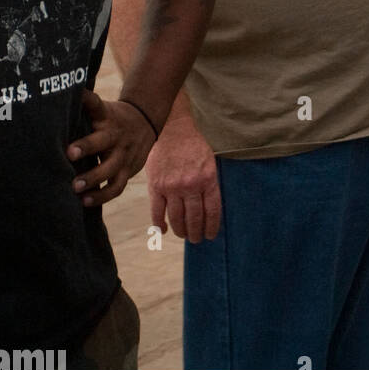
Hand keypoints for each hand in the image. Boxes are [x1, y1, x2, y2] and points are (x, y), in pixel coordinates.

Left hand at [67, 90, 155, 206]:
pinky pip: (116, 187)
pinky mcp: (128, 171)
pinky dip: (102, 196)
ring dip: (94, 179)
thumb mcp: (102, 108)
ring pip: (111, 169)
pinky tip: (85, 201)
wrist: (145, 123)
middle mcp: (116, 134)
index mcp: (106, 117)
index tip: (74, 104)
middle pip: (103, 140)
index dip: (86, 103)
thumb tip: (57, 95)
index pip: (96, 106)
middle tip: (68, 154)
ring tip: (75, 189)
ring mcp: (124, 154)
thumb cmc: (112, 117)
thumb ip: (84, 105)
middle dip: (87, 147)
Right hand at [146, 117, 220, 243]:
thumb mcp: (210, 162)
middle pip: (194, 218)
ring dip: (181, 231)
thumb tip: (209, 209)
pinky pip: (157, 212)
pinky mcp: (156, 186)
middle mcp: (191, 185)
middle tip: (196, 239)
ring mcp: (172, 187)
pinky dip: (160, 225)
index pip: (212, 211)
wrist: (173, 130)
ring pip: (176, 218)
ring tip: (184, 235)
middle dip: (196, 232)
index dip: (212, 227)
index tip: (210, 235)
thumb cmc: (194, 146)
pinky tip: (164, 231)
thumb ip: (209, 184)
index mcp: (208, 179)